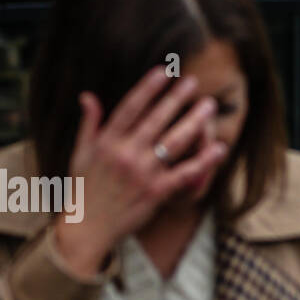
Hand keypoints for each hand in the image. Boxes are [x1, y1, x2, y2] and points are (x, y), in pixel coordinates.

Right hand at [53, 67, 228, 275]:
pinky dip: (204, 161)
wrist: (87, 227)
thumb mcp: (80, 153)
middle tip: (193, 82)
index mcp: (107, 142)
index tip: (163, 72)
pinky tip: (220, 148)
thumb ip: (89, 124)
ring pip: (174, 142)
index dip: (148, 88)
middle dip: (176, 98)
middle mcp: (125, 154)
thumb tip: (88, 96)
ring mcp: (142, 173)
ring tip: (209, 106)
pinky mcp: (156, 193)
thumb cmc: (83, 190)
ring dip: (194, 122)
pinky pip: (185, 173)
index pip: (130, 108)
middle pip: (156, 120)